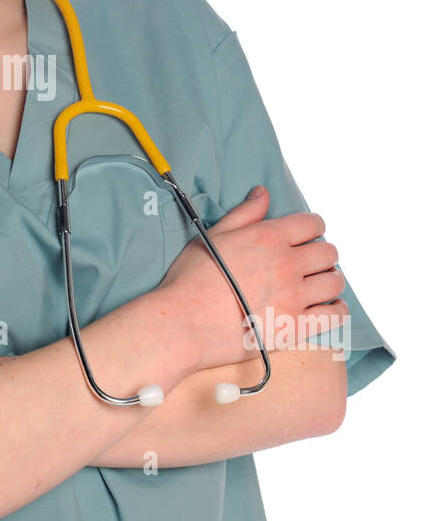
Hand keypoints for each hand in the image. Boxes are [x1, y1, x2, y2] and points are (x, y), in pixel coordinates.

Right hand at [157, 185, 348, 373]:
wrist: (183, 322)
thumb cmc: (191, 280)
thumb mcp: (214, 236)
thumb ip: (244, 214)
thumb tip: (263, 193)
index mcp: (269, 237)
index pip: (312, 223)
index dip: (312, 228)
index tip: (305, 237)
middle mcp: (287, 264)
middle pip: (328, 252)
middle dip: (321, 255)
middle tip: (308, 264)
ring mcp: (294, 296)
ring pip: (335, 281)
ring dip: (329, 280)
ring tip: (317, 285)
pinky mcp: (295, 327)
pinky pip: (335, 316)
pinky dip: (337, 310)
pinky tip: (328, 307)